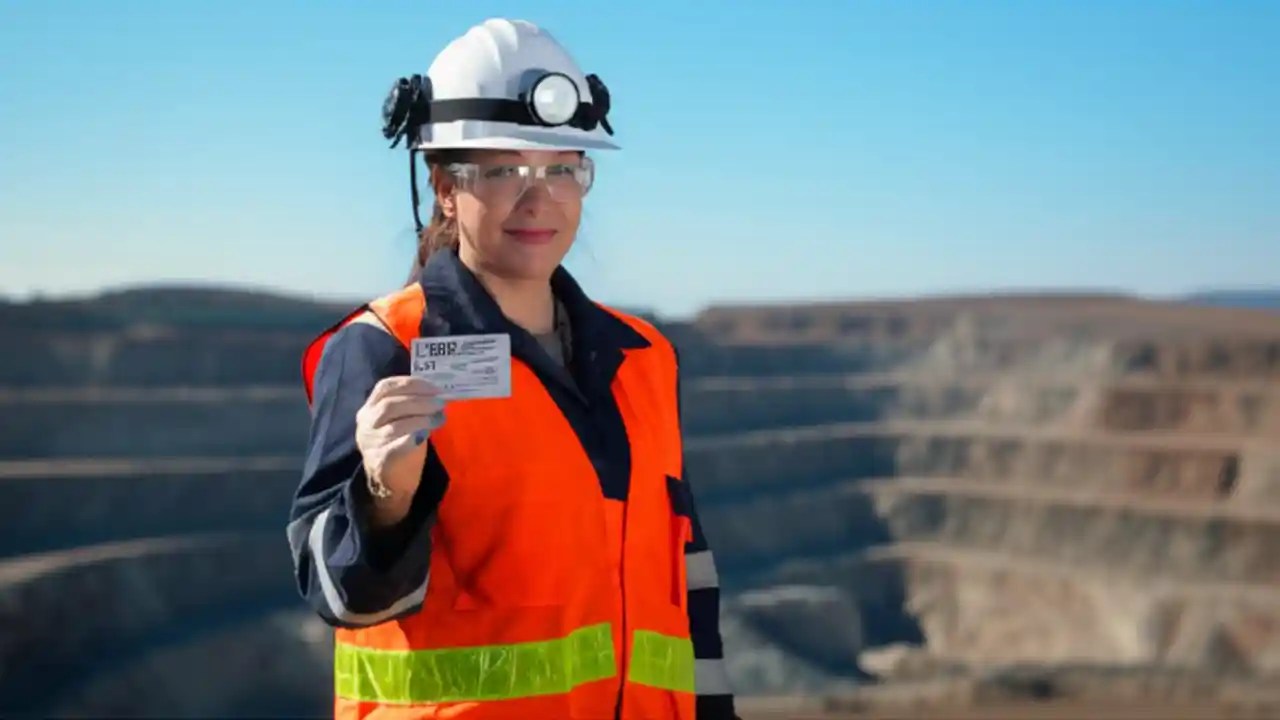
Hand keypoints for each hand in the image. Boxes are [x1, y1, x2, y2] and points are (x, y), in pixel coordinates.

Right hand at [354, 376, 444, 519]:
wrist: (389, 480)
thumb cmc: (398, 443)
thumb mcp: (400, 419)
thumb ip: (412, 405)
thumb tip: (439, 394)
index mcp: (369, 408)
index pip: (385, 387)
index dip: (410, 383)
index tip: (433, 387)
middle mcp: (366, 423)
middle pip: (391, 405)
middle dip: (419, 401)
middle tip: (440, 402)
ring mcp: (371, 442)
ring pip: (396, 425)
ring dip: (422, 418)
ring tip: (439, 417)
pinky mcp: (381, 460)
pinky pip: (399, 445)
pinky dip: (415, 436)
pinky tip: (428, 433)